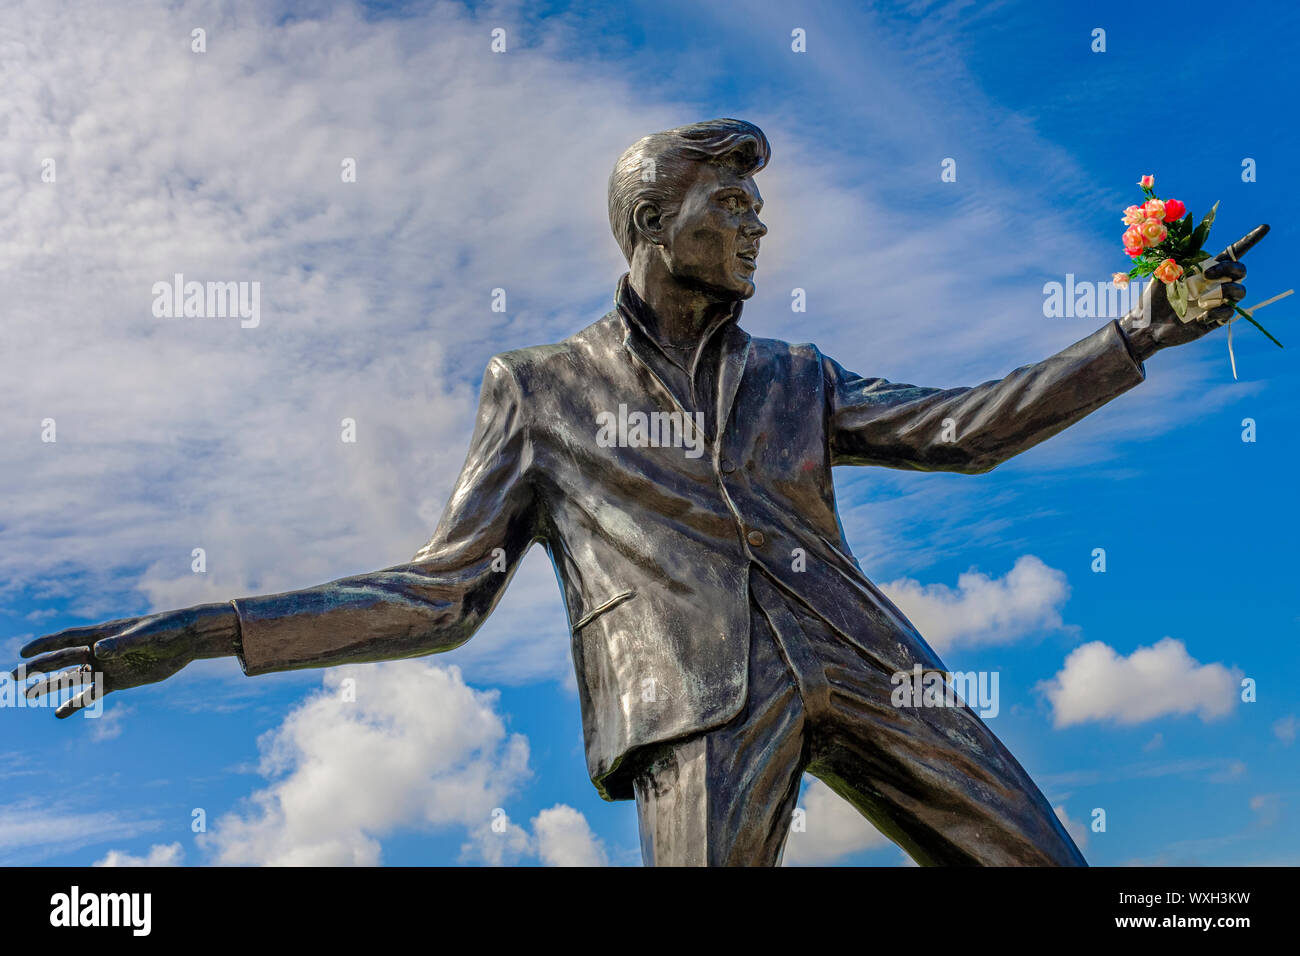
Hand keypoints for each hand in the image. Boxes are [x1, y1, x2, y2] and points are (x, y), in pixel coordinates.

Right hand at [12, 603, 238, 717]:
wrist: (187, 638)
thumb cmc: (166, 629)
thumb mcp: (145, 635)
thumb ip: (122, 642)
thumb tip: (99, 650)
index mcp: (103, 633)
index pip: (66, 638)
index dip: (44, 644)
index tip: (23, 651)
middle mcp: (101, 650)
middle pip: (63, 659)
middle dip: (39, 667)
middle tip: (14, 677)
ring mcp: (109, 665)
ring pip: (74, 677)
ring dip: (52, 685)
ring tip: (28, 695)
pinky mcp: (121, 680)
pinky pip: (93, 693)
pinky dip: (76, 703)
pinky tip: (59, 713)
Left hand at [1120, 224, 1268, 360]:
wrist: (1148, 324)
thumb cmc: (1155, 298)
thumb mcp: (1163, 274)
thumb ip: (1177, 258)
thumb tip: (1184, 240)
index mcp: (1207, 269)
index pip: (1233, 253)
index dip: (1249, 240)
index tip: (1265, 227)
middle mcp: (1216, 284)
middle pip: (1241, 270)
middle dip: (1229, 268)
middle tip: (1206, 274)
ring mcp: (1218, 302)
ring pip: (1240, 291)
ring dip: (1223, 292)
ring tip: (1200, 299)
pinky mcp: (1215, 319)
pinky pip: (1228, 313)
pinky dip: (1215, 312)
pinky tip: (1199, 316)